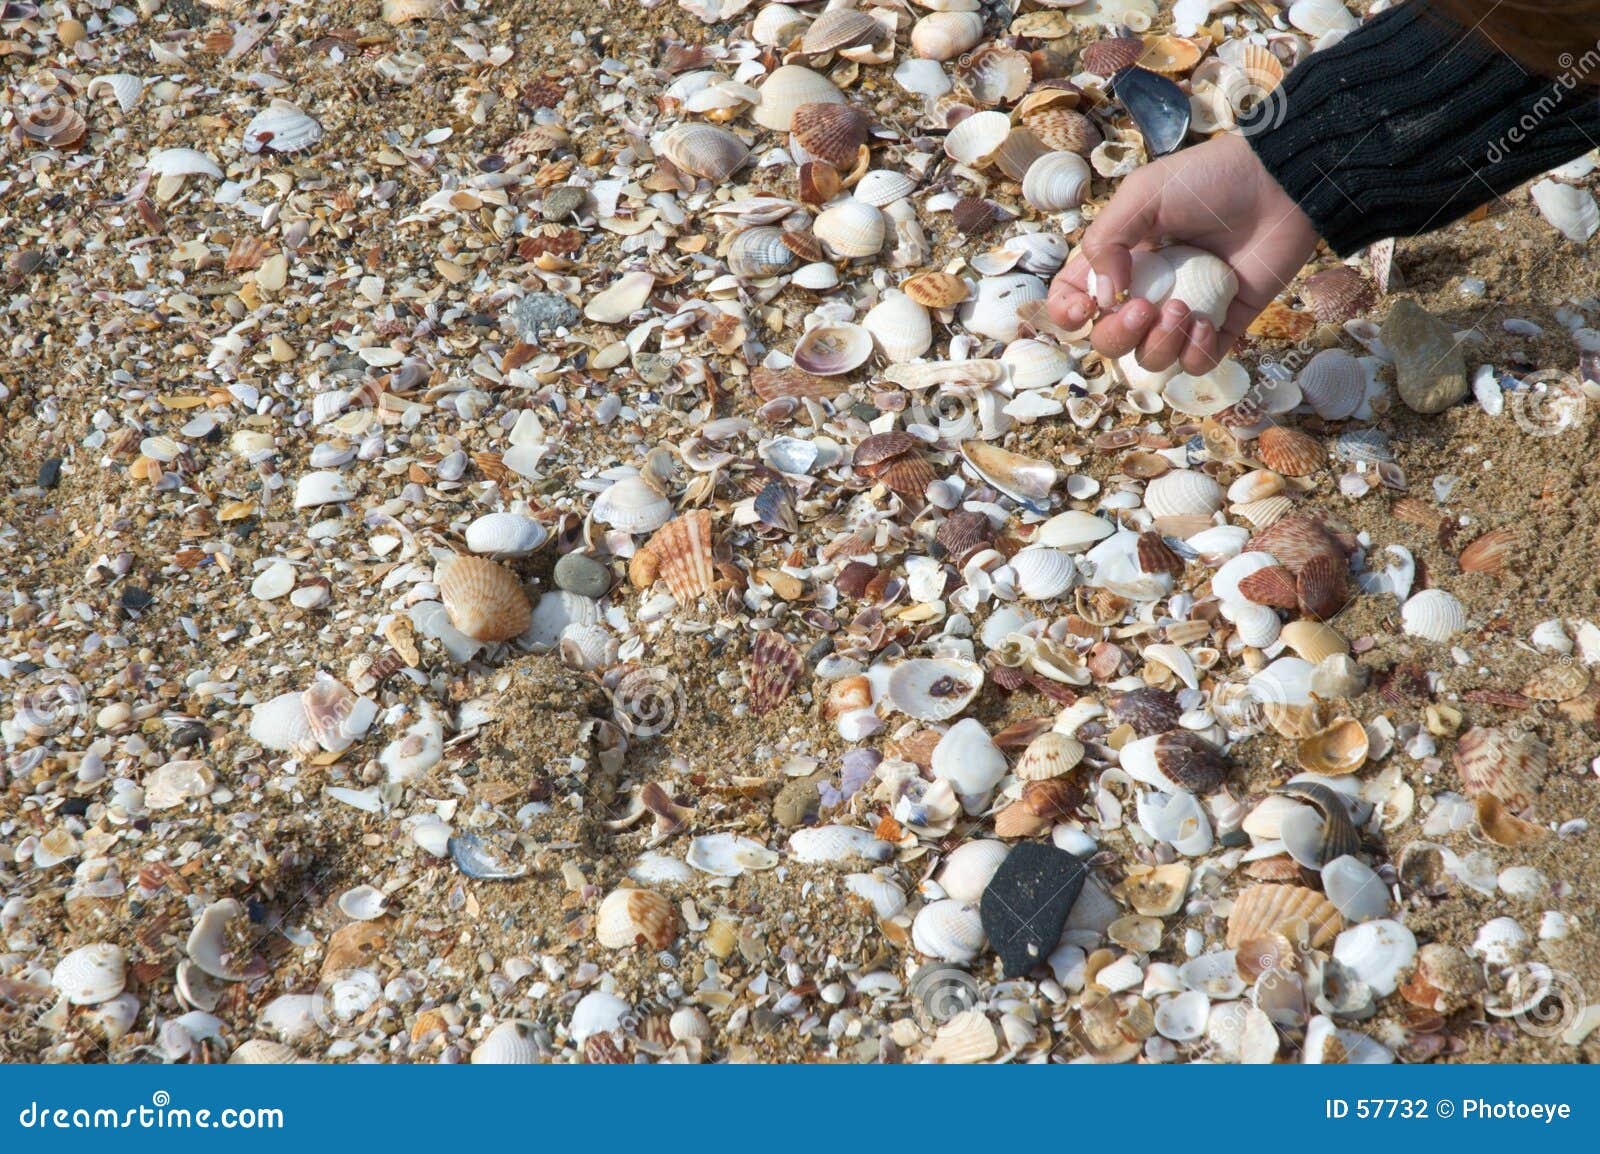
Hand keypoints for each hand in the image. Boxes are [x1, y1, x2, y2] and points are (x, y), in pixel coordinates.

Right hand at [1046, 133, 1320, 373]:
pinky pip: (1197, 365)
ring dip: (1160, 344)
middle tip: (1146, 307)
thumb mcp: (1143, 194)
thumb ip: (1106, 240)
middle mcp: (1145, 292)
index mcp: (1117, 261)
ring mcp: (1183, 312)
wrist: (1277, 185)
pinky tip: (1208, 324)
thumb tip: (1101, 297)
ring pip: (1150, 360)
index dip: (1067, 314)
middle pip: (1108, 341)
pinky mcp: (1223, 326)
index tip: (1085, 307)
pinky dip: (1196, 353)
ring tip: (1185, 310)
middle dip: (1118, 334)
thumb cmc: (1209, 179)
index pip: (1073, 300)